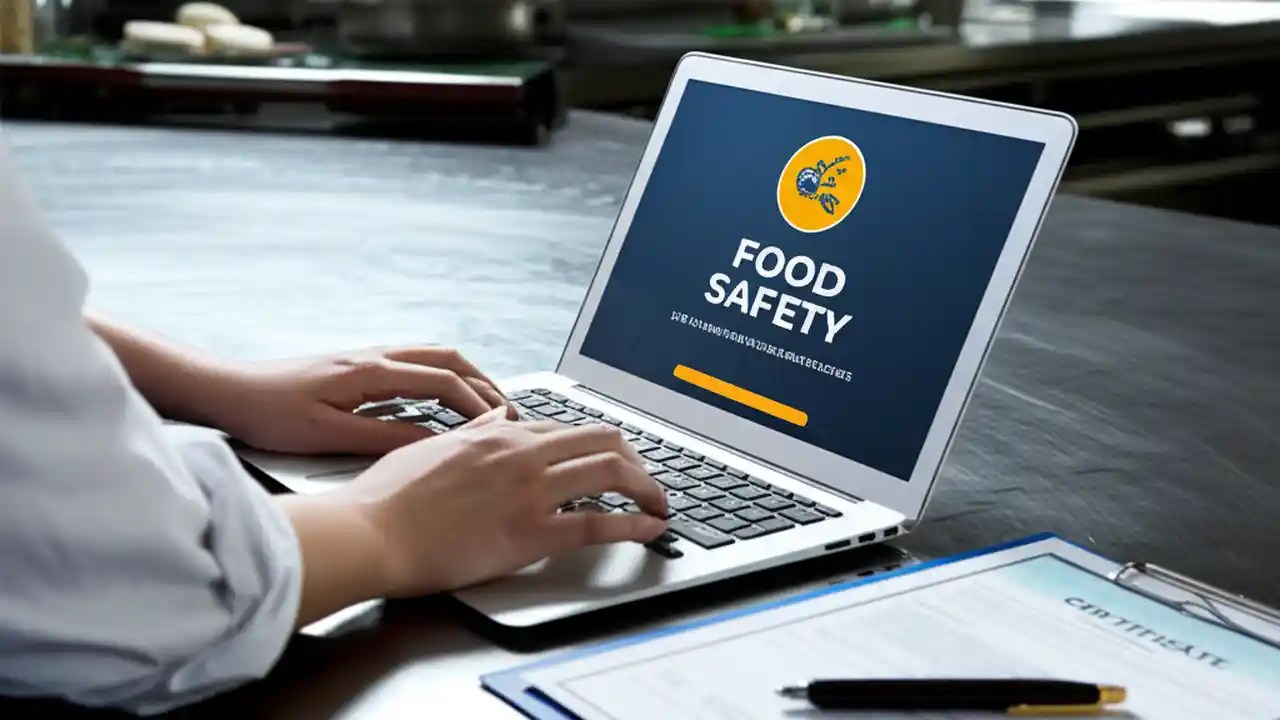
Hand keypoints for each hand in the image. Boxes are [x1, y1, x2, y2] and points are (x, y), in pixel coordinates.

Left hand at [210, 346, 514, 455]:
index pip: (442, 382)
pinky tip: (441, 399)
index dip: (477, 404)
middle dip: (484, 382)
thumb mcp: (329, 436)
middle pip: (447, 359)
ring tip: (486, 403)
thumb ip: (384, 439)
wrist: (227, 391)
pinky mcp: (355, 366)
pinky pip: (413, 363)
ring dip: (465, 375)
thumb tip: (432, 444)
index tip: (501, 426)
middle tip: (508, 410)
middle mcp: (373, 356)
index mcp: (371, 372)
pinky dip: (441, 376)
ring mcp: (365, 357)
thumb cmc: (268, 414)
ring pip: (431, 356)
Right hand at [291, 411, 667, 608]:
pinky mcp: (529, 532)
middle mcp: (521, 454)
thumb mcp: (433, 447)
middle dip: (635, 457)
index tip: (613, 458)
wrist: (369, 533)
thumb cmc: (389, 497)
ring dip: (646, 486)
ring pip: (611, 471)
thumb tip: (500, 412)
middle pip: (603, 438)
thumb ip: (474, 430)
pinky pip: (598, 523)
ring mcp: (529, 491)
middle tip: (646, 479)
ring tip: (658, 503)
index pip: (566, 428)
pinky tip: (650, 529)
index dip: (598, 443)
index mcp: (497, 433)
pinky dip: (633, 524)